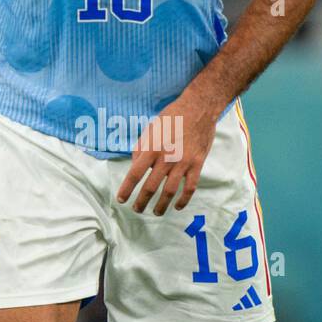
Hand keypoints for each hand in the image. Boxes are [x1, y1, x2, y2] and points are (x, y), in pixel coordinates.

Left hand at [116, 90, 217, 215]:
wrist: (199, 108)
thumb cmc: (172, 116)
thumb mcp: (151, 128)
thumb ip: (141, 148)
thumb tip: (135, 165)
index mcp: (152, 148)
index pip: (135, 174)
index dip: (126, 189)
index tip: (121, 199)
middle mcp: (166, 158)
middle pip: (150, 187)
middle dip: (141, 202)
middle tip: (137, 209)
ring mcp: (183, 163)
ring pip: (170, 192)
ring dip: (161, 205)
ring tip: (156, 212)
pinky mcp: (197, 164)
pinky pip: (190, 188)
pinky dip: (183, 200)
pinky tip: (177, 206)